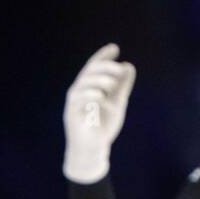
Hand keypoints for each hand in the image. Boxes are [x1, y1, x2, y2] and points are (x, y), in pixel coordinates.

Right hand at [63, 43, 136, 184]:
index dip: (103, 56)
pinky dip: (90, 94)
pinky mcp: (71, 114)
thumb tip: (128, 66)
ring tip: (113, 83)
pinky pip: (78, 99)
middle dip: (105, 67)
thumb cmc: (102, 127)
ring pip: (84, 83)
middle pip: (89, 71)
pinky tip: (101, 95)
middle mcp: (79, 92)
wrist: (92, 149)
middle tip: (119, 70)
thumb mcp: (117, 103)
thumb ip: (122, 87)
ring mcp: (74, 103)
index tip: (114, 49)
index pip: (94, 67)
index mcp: (89, 87)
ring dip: (99, 80)